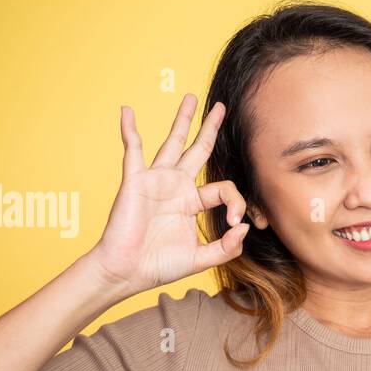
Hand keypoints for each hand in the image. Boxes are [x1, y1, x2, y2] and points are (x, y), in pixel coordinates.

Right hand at [88, 93, 249, 295]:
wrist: (127, 271)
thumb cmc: (159, 265)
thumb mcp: (201, 258)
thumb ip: (226, 247)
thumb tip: (244, 228)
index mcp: (192, 202)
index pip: (223, 188)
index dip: (236, 202)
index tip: (235, 223)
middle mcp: (176, 187)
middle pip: (199, 150)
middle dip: (210, 129)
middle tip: (221, 107)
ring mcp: (156, 181)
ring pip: (172, 143)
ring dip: (182, 120)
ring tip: (190, 98)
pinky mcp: (136, 181)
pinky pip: (132, 150)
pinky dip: (129, 129)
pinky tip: (127, 111)